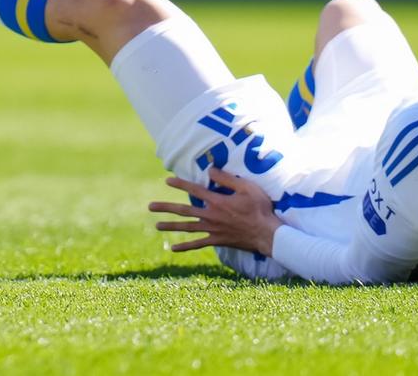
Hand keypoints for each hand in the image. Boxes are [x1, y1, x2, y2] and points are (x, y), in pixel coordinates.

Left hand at [148, 165, 282, 255]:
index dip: (180, 184)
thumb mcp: (247, 188)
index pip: (194, 190)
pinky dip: (185, 246)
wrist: (268, 234)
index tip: (167, 180)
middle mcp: (211, 216)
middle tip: (150, 206)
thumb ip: (228, 178)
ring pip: (187, 228)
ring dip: (170, 226)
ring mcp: (213, 229)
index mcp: (217, 201)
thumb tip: (210, 169)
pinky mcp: (217, 240)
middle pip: (184, 211)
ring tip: (156, 225)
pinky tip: (173, 248)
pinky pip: (198, 244)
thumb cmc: (260, 209)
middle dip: (166, 208)